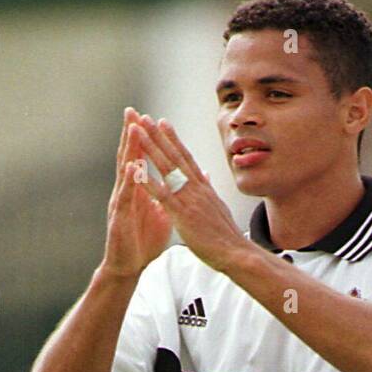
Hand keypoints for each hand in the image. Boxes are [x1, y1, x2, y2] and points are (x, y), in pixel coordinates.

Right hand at [102, 108, 174, 278]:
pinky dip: (129, 181)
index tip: (148, 117)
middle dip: (130, 134)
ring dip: (128, 150)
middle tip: (132, 111)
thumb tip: (176, 182)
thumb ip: (166, 195)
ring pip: (125, 172)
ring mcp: (121, 203)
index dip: (144, 139)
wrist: (129, 266)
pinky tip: (132, 167)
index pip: (140, 159)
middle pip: (128, 158)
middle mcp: (127, 192)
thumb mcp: (160, 214)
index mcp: (137, 190)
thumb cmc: (142, 241)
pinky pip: (126, 197)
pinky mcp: (120, 218)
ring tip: (132, 129)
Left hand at [131, 117, 248, 272]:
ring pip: (166, 167)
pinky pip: (161, 194)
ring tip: (137, 130)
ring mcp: (189, 199)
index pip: (186, 158)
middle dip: (159, 135)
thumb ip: (209, 192)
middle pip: (175, 156)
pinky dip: (147, 180)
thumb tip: (206, 178)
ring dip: (150, 147)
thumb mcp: (219, 209)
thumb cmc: (228, 238)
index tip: (164, 123)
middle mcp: (196, 188)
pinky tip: (134, 168)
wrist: (237, 253)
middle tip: (145, 117)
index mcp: (203, 188)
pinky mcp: (182, 214)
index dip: (174, 140)